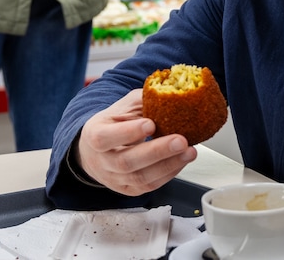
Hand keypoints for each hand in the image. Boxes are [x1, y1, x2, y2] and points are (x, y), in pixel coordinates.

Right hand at [76, 89, 196, 195]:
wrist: (97, 151)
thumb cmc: (112, 125)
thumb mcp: (122, 107)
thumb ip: (143, 101)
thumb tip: (171, 93)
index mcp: (95, 135)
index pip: (105, 138)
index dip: (128, 132)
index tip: (150, 124)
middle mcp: (102, 161)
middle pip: (126, 162)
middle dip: (157, 152)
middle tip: (180, 140)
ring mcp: (115, 179)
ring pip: (140, 178)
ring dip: (169, 165)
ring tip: (189, 152)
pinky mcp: (129, 190)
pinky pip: (150, 185)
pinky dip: (169, 173)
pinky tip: (181, 161)